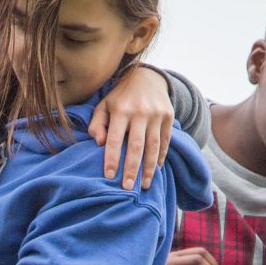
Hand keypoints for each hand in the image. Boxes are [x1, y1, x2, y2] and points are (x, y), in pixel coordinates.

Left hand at [88, 63, 173, 190]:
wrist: (147, 77)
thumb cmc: (120, 96)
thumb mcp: (104, 104)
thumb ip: (97, 123)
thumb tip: (98, 143)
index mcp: (120, 109)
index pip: (114, 139)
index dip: (112, 159)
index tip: (109, 176)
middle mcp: (140, 112)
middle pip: (136, 146)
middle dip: (131, 169)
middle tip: (127, 188)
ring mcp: (156, 114)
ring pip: (153, 146)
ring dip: (149, 168)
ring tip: (144, 185)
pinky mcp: (169, 116)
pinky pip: (165, 141)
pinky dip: (161, 156)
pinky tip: (155, 170)